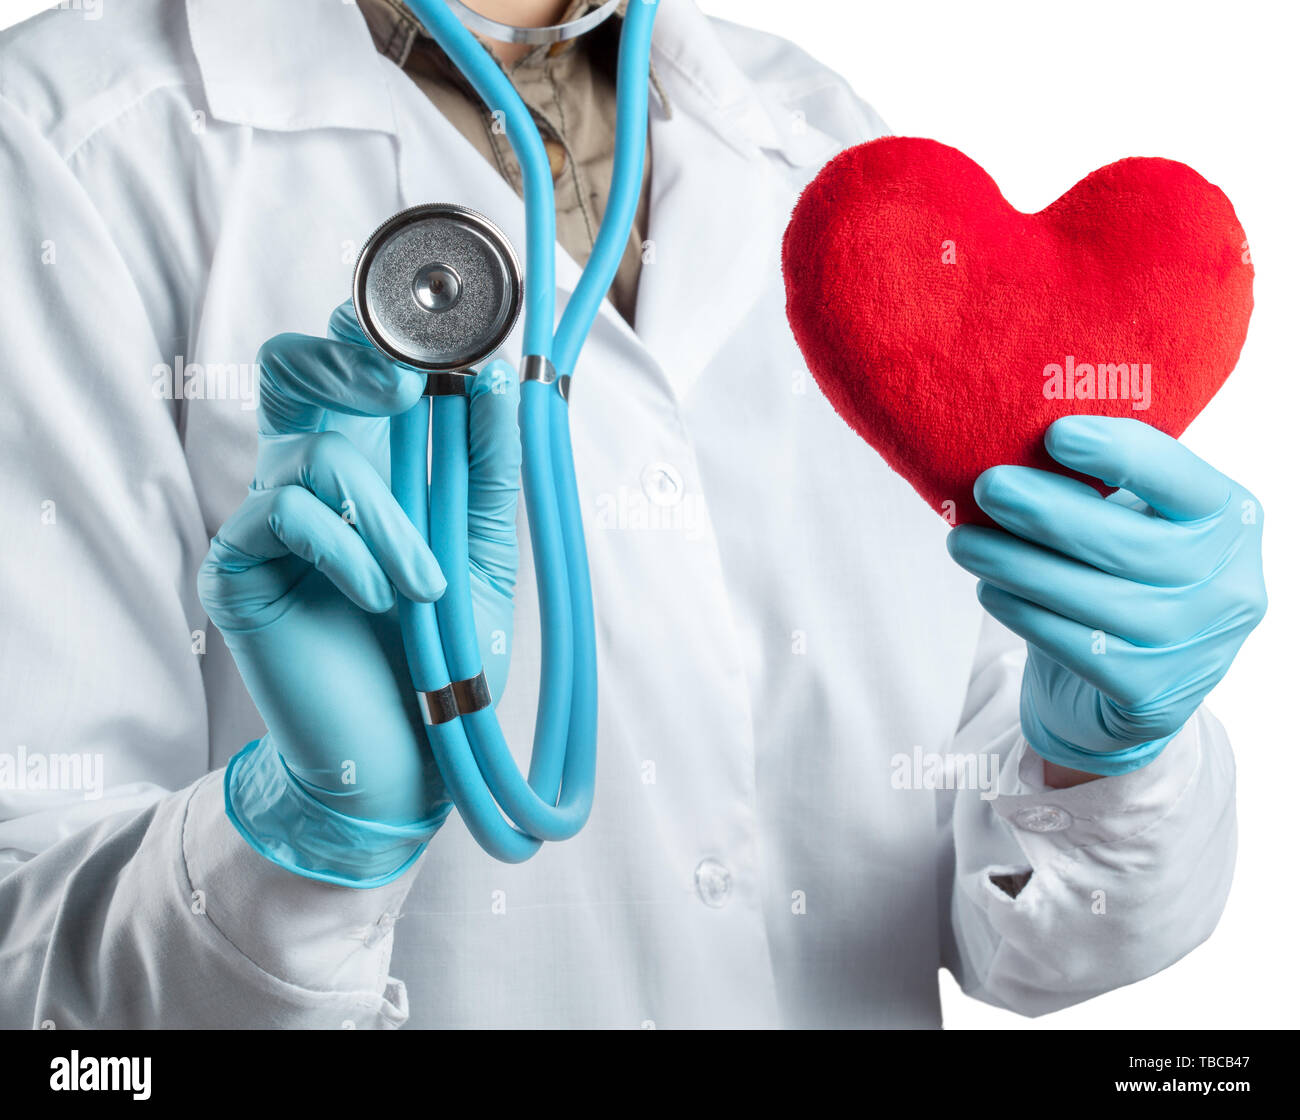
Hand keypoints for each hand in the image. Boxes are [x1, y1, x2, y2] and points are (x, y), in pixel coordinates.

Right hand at [198, 301, 520, 883]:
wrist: (407, 752)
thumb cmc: (444, 652)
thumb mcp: (484, 550)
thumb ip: (488, 466)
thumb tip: (497, 376)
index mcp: (367, 465)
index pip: (348, 364)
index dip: (375, 331)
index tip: (439, 336)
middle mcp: (309, 479)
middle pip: (287, 366)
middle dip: (345, 360)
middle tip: (404, 393)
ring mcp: (266, 522)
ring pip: (312, 453)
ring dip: (386, 516)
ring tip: (426, 585)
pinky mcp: (237, 569)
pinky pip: (283, 515)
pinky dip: (348, 552)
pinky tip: (382, 600)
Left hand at [946, 416, 1265, 776]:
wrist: (1127, 685)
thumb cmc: (1123, 577)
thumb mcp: (1134, 522)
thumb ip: (1099, 488)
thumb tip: (1013, 447)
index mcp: (1231, 520)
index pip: (1181, 478)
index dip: (1121, 453)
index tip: (1057, 433)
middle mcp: (1229, 585)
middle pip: (1128, 543)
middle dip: (1048, 512)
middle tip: (988, 487)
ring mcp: (1196, 647)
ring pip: (1094, 599)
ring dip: (1018, 564)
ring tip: (964, 542)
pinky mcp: (1152, 694)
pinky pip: (1077, 648)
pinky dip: (1024, 614)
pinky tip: (989, 590)